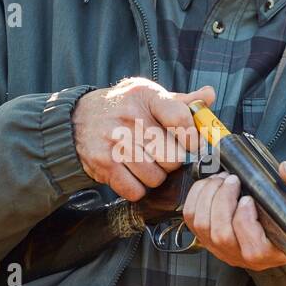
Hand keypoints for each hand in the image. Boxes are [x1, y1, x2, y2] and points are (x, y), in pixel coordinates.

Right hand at [72, 78, 215, 200]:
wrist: (76, 119)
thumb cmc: (122, 108)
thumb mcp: (148, 96)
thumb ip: (181, 101)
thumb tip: (209, 95)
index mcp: (146, 96)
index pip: (182, 119)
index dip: (193, 138)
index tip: (191, 145)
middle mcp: (130, 118)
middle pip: (173, 157)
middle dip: (172, 161)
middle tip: (163, 155)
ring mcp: (116, 143)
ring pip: (156, 177)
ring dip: (155, 176)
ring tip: (146, 163)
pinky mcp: (104, 164)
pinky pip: (136, 190)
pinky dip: (137, 188)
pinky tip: (132, 174)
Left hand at [182, 161, 285, 269]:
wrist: (275, 212)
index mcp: (271, 253)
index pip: (253, 248)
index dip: (245, 220)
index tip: (249, 197)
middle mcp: (243, 256)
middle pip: (222, 235)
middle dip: (223, 201)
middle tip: (232, 179)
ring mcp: (221, 248)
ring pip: (203, 226)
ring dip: (209, 196)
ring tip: (223, 178)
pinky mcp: (205, 236)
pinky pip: (191, 218)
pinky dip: (196, 196)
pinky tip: (211, 183)